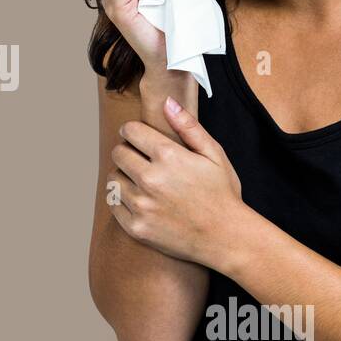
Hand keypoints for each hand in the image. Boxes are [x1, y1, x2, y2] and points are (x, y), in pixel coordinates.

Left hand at [108, 95, 244, 267]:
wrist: (227, 238)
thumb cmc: (222, 194)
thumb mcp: (214, 155)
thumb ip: (189, 126)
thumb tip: (168, 102)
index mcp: (168, 156)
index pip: (130, 132)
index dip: (132, 131)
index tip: (136, 136)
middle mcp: (151, 179)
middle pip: (118, 153)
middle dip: (127, 152)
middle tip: (141, 160)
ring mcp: (142, 205)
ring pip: (113, 178)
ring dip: (124, 176)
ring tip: (142, 182)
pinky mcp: (136, 227)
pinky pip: (113, 204)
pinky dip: (121, 200)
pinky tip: (139, 200)